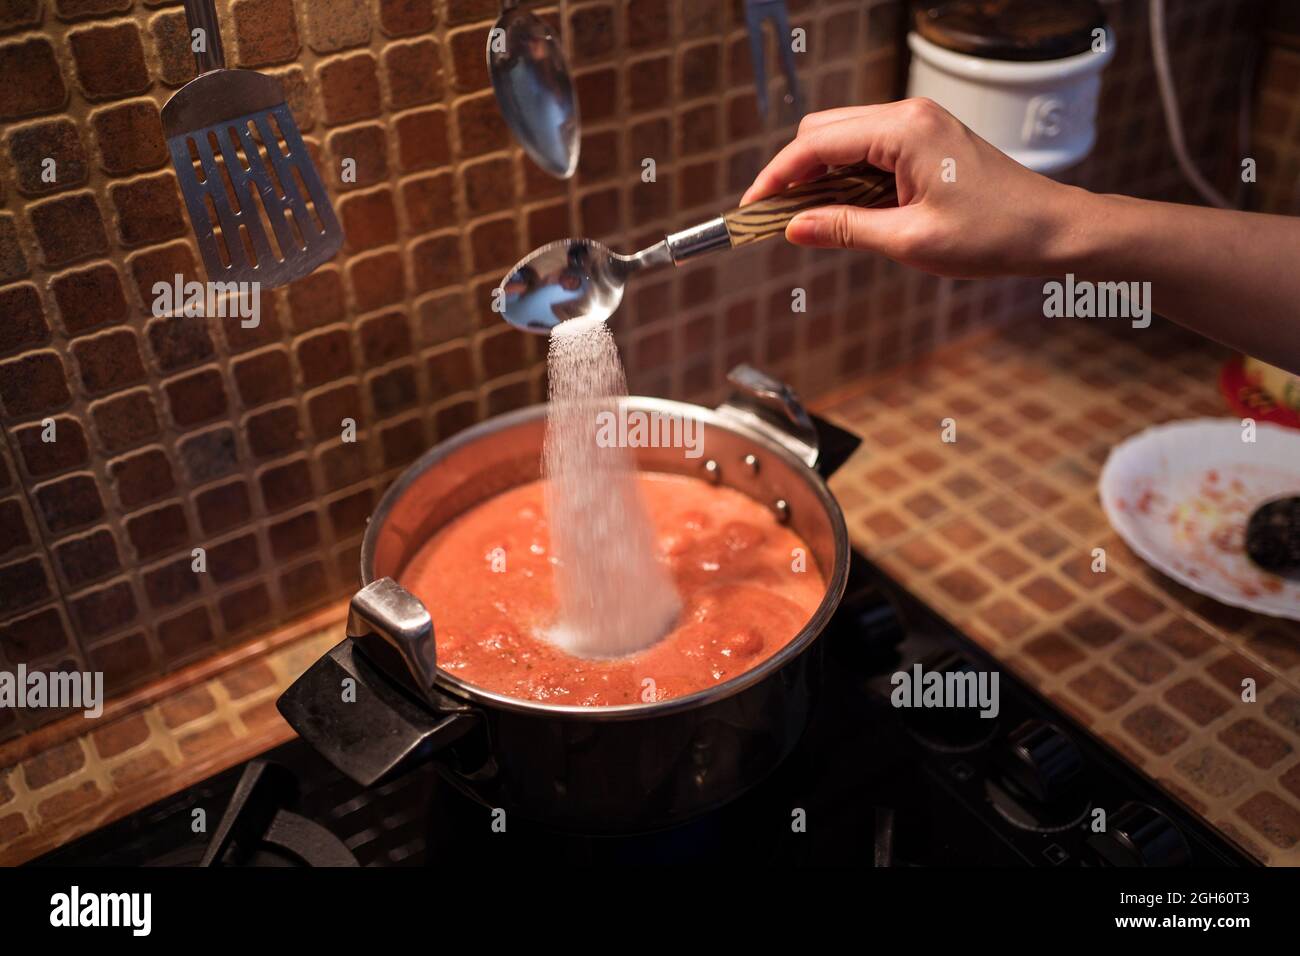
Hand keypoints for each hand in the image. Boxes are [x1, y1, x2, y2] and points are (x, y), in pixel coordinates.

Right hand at [741, 98, 1088, 278]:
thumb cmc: (996, 234)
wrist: (1052, 230)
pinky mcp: (925, 141)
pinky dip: (846, 179)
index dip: (777, 178)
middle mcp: (909, 116)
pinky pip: (868, 151)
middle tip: (774, 220)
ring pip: (842, 140)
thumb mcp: (910, 241)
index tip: (753, 208)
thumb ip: (844, 229)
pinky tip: (841, 212)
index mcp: (904, 131)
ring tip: (805, 222)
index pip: (816, 145)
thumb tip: (793, 227)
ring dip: (819, 178)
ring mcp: (918, 125)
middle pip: (823, 132)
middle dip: (792, 174)